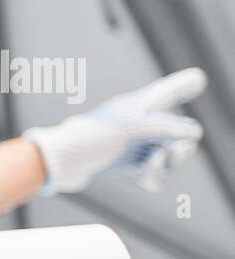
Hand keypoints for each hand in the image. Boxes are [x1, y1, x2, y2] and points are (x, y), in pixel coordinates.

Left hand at [21, 67, 205, 194]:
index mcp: (136, 106)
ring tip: (151, 165)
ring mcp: (131, 144)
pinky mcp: (124, 163)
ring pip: (165, 154)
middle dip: (180, 144)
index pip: (165, 93)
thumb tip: (194, 132)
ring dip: (165, 163)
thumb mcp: (131, 128)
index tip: (197, 80)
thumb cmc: (90, 138)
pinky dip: (153, 175)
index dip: (182, 86)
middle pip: (174, 132)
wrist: (60, 163)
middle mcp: (136, 123)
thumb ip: (165, 126)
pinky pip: (151, 170)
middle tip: (174, 153)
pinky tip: (146, 179)